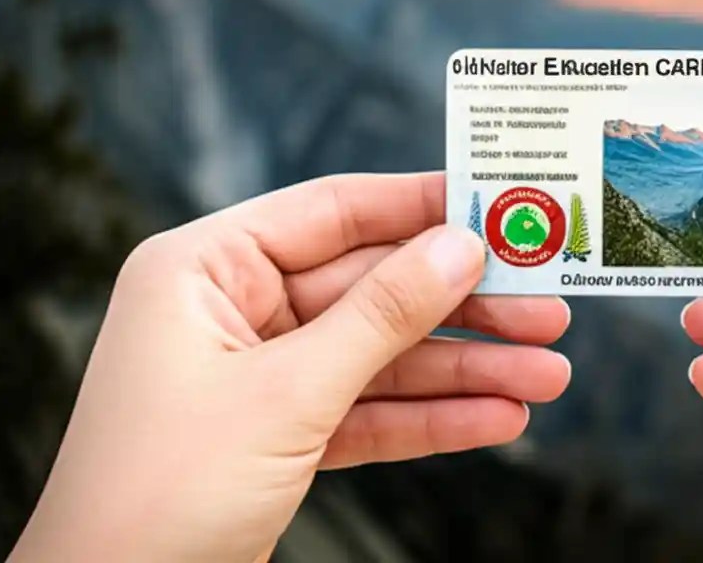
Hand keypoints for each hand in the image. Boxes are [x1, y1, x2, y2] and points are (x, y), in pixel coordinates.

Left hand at [11, 173, 571, 562]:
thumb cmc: (156, 496)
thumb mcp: (285, 393)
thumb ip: (380, 317)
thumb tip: (457, 248)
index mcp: (205, 269)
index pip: (334, 212)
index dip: (423, 208)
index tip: (499, 206)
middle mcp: (233, 313)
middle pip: (375, 289)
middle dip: (464, 308)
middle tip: (545, 308)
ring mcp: (261, 377)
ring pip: (385, 356)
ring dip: (466, 369)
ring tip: (545, 375)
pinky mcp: (283, 435)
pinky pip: (374, 411)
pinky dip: (435, 418)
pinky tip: (495, 418)